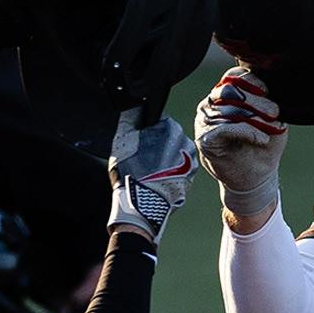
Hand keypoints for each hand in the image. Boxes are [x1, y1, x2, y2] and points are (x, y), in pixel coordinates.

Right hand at [108, 111, 194, 244]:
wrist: (140, 206)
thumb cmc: (130, 172)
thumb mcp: (123, 139)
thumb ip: (130, 117)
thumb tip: (135, 106)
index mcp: (171, 129)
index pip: (159, 120)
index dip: (147, 130)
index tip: (139, 141)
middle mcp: (186, 143)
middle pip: (168, 138)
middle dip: (156, 145)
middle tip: (142, 158)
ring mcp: (191, 162)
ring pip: (174, 154)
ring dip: (163, 160)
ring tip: (148, 172)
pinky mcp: (190, 180)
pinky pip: (178, 171)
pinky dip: (169, 174)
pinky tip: (156, 181)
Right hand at [193, 67, 286, 216]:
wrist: (255, 177)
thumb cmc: (262, 145)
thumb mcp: (271, 118)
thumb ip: (268, 101)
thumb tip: (271, 87)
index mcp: (225, 96)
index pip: (232, 77)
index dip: (250, 80)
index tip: (267, 90)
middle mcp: (211, 106)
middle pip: (230, 91)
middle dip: (255, 100)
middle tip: (274, 112)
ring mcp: (204, 122)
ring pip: (228, 109)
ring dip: (254, 118)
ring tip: (270, 129)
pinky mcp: (205, 139)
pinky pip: (225, 128)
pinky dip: (247, 131)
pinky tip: (260, 139)